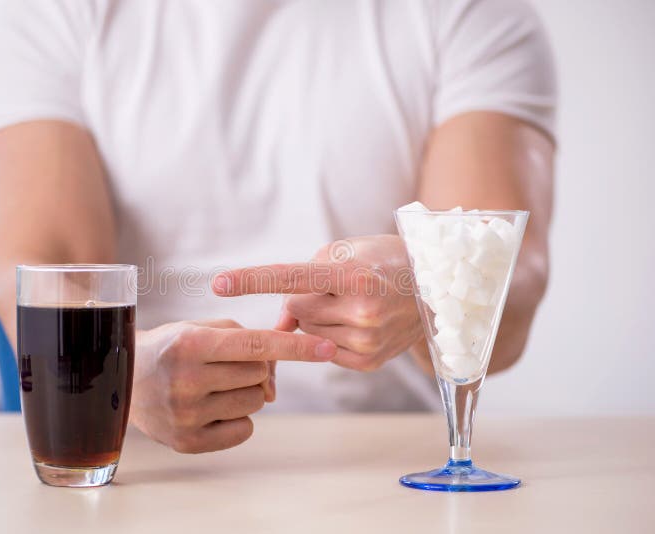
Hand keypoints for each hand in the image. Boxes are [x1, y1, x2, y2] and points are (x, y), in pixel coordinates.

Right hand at [130, 319, 336, 452]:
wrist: (122, 380)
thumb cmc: (171, 348)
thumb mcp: (201, 328)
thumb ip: (246, 341)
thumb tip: (273, 389)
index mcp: (190, 344)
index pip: (257, 344)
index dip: (297, 346)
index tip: (328, 348)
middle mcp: (187, 380)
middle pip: (260, 374)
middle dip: (253, 367)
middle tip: (225, 364)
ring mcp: (186, 415)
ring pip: (256, 401)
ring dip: (246, 391)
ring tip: (215, 384)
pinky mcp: (187, 442)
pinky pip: (244, 429)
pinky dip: (237, 417)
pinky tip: (212, 407)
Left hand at [213, 235, 426, 371]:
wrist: (436, 287)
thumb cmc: (383, 260)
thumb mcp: (343, 253)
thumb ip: (302, 280)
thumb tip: (278, 326)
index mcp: (354, 275)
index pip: (291, 277)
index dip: (252, 280)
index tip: (218, 283)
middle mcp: (362, 310)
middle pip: (296, 308)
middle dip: (303, 298)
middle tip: (335, 287)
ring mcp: (366, 340)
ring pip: (306, 332)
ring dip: (316, 318)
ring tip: (351, 304)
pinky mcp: (368, 362)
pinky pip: (322, 351)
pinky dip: (328, 336)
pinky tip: (354, 323)